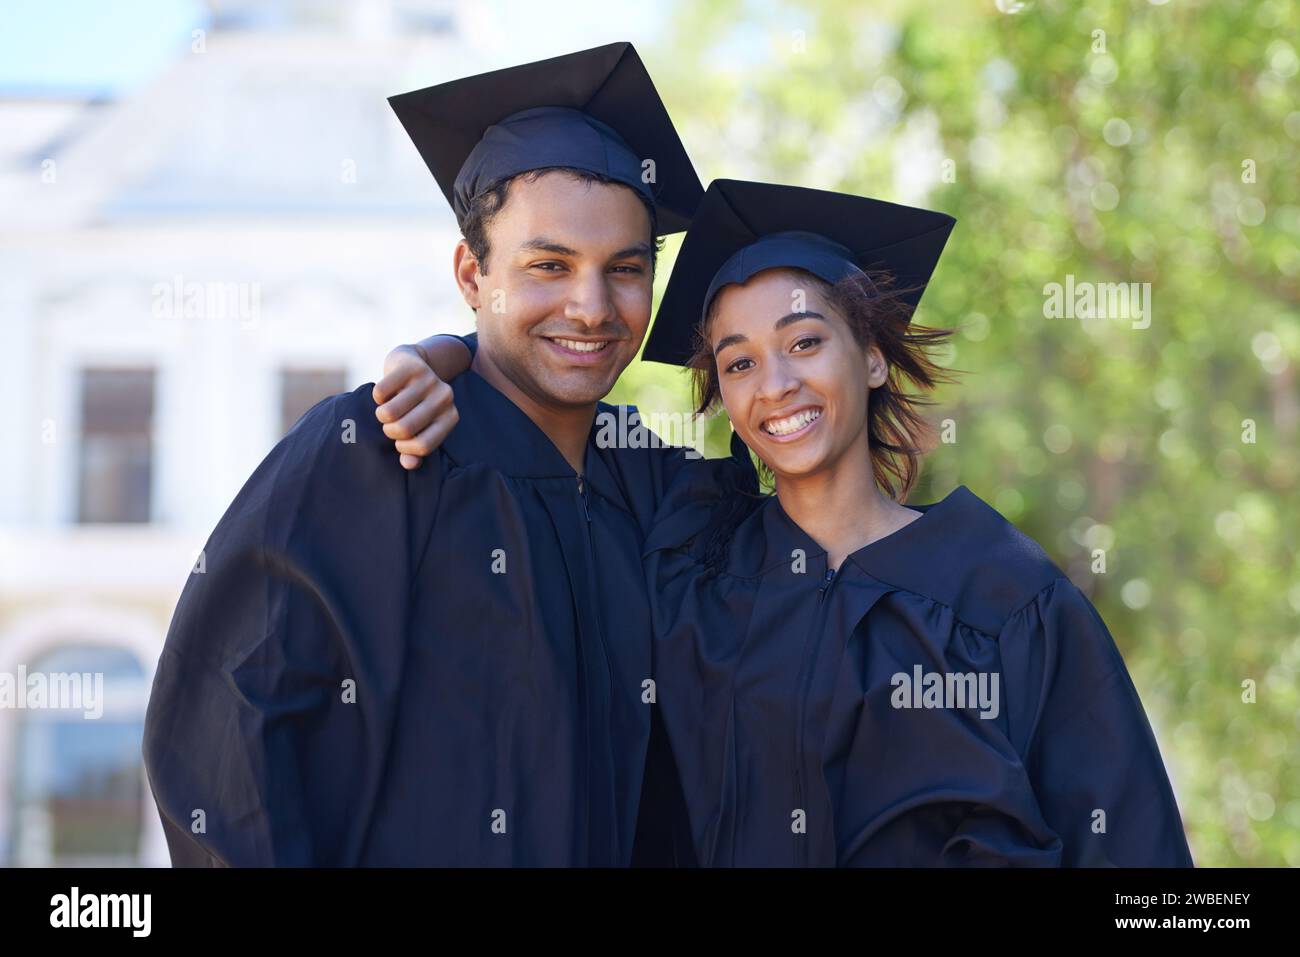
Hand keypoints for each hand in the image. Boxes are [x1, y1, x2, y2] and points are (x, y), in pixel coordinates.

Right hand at [372, 344, 458, 469]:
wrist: (411, 364)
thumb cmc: (414, 405)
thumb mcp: (419, 427)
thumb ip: (415, 449)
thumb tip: (408, 464)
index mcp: (451, 417)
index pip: (423, 445)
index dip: (405, 448)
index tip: (400, 442)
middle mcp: (444, 398)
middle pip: (404, 429)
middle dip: (389, 431)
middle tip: (389, 424)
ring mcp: (429, 380)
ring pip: (390, 412)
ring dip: (381, 415)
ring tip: (385, 411)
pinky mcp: (411, 366)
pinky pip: (381, 392)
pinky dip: (377, 397)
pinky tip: (384, 394)